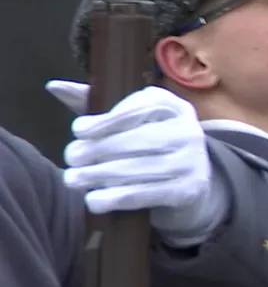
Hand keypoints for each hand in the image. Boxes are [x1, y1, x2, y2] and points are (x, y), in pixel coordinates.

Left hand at [46, 80, 229, 242]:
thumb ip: (95, 106)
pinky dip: (116, 198)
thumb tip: (56, 87)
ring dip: (101, 175)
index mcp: (175, 107)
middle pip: (140, 139)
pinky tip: (93, 200)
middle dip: (99, 149)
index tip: (78, 130)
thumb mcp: (129, 122)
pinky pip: (147, 194)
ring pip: (140, 168)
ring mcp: (192, 162)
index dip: (109, 119)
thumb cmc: (149, 146)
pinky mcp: (187, 191)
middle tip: (71, 157)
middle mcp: (190, 131)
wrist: (191, 183)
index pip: (143, 107)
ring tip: (73, 179)